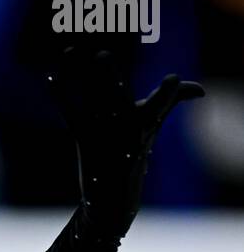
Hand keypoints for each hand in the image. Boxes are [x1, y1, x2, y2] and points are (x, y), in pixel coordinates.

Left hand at [46, 47, 204, 235]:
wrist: (111, 201)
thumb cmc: (135, 156)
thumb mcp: (154, 129)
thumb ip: (171, 101)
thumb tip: (200, 91)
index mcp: (146, 124)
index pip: (161, 104)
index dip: (168, 92)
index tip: (172, 80)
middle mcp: (124, 128)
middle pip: (117, 96)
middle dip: (109, 76)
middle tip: (102, 56)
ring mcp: (102, 133)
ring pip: (91, 98)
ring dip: (79, 75)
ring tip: (69, 50)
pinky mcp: (83, 139)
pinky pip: (70, 112)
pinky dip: (61, 95)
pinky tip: (51, 77)